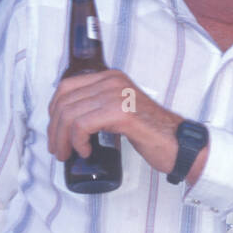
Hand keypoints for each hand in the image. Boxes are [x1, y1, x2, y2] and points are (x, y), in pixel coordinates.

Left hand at [47, 70, 207, 179]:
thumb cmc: (151, 134)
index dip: (53, 111)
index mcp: (111, 77)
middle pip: (65, 101)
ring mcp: (116, 95)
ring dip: (63, 139)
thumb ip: (99, 107)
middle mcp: (112, 81)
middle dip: (55, 129)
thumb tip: (69, 120)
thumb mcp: (120, 111)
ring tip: (67, 155)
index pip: (67, 86)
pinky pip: (82, 125)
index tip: (55, 132)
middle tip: (57, 150)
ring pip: (70, 114)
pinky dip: (77, 141)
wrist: (178, 144)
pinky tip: (85, 152)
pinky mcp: (120, 113)